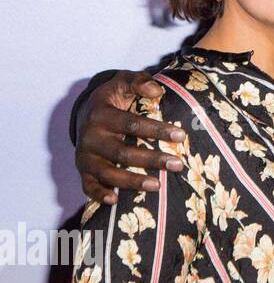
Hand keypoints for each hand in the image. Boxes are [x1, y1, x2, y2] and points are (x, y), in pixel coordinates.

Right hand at [75, 70, 185, 203]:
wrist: (88, 110)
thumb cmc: (114, 98)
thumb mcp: (123, 82)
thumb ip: (139, 81)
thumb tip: (157, 90)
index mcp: (102, 114)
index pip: (132, 124)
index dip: (157, 130)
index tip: (181, 136)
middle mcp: (91, 136)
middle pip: (122, 152)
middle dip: (151, 160)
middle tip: (177, 165)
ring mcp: (85, 155)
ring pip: (108, 173)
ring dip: (132, 181)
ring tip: (157, 186)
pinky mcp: (83, 170)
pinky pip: (88, 185)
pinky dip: (98, 194)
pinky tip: (114, 201)